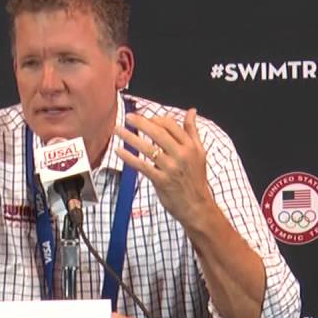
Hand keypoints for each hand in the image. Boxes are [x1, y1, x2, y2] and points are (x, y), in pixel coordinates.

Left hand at [115, 107, 215, 228]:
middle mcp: (181, 155)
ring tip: (118, 130)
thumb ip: (192, 131)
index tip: (144, 118)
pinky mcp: (161, 180)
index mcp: (190, 146)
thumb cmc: (196, 179)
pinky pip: (142, 165)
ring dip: (130, 137)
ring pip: (147, 148)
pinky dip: (129, 157)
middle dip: (141, 123)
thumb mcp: (199, 152)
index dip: (155, 119)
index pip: (171, 125)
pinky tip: (119, 150)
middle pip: (158, 132)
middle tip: (127, 117)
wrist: (197, 206)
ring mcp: (171, 168)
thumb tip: (192, 111)